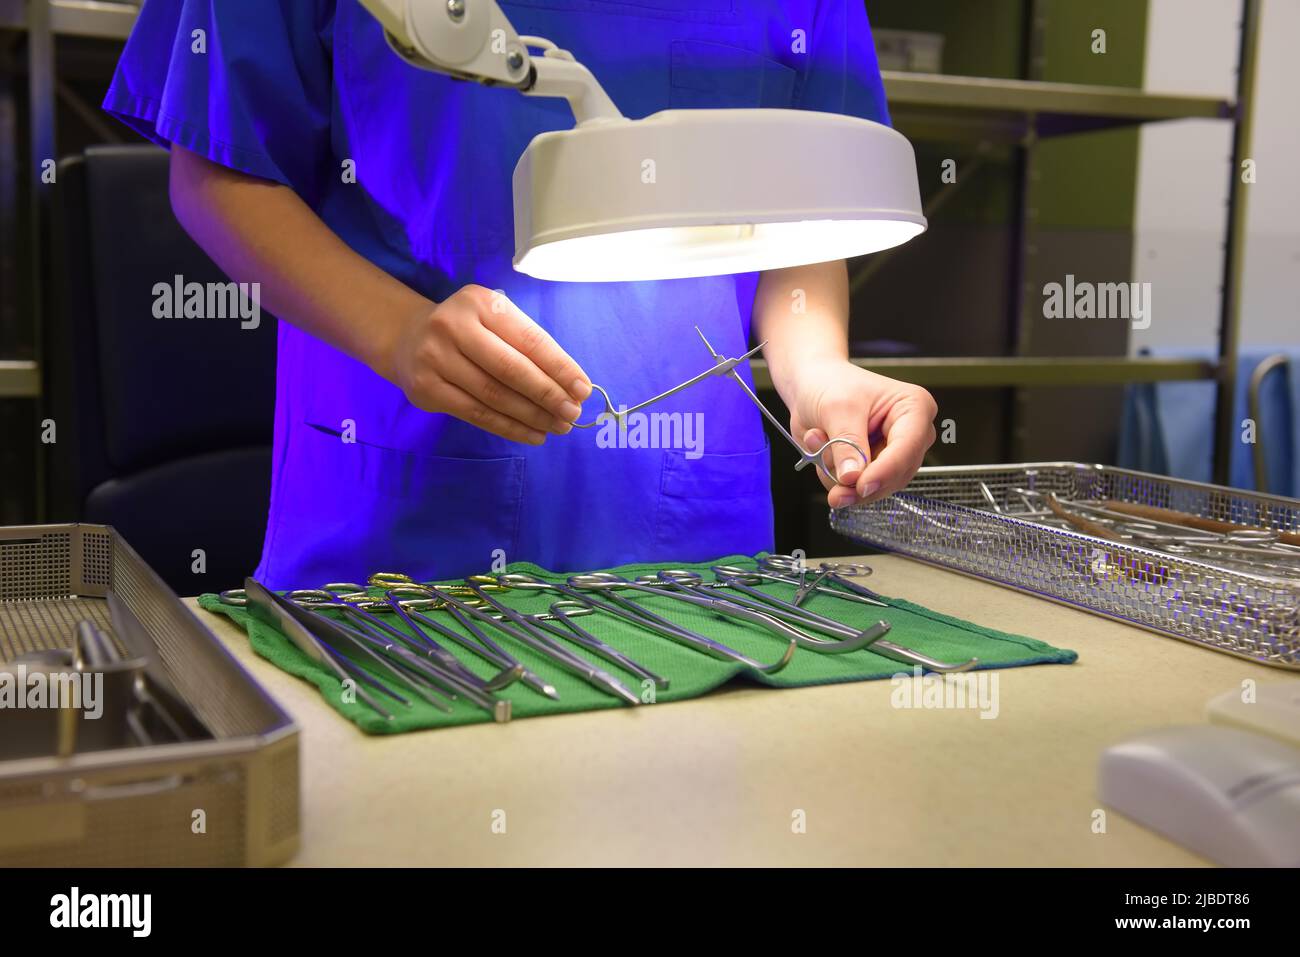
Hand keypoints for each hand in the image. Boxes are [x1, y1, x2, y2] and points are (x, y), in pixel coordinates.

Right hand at [389, 285, 590, 443]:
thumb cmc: (468, 330)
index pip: (528, 339)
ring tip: (558, 426)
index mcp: (480, 303)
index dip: (559, 367)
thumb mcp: (494, 320)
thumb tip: (571, 385)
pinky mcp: (426, 390)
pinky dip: (509, 427)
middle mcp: (453, 327)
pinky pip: (476, 414)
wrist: (407, 338)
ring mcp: (435, 359)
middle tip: (573, 413)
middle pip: (510, 369)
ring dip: (532, 416)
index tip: (583, 389)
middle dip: (548, 394)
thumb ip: (526, 344)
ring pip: (494, 396)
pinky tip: (532, 434)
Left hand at [787, 358, 936, 508]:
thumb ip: (847, 444)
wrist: (811, 385)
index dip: (884, 471)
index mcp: (914, 408)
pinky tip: (821, 449)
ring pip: (874, 487)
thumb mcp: (837, 408)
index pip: (907, 448)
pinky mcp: (873, 468)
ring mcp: (892, 454)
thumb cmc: (830, 384)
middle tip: (827, 470)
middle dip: (857, 478)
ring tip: (818, 441)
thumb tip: (853, 478)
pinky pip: (855, 489)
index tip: (860, 486)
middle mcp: (910, 435)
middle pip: (895, 475)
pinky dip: (832, 476)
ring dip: (839, 475)